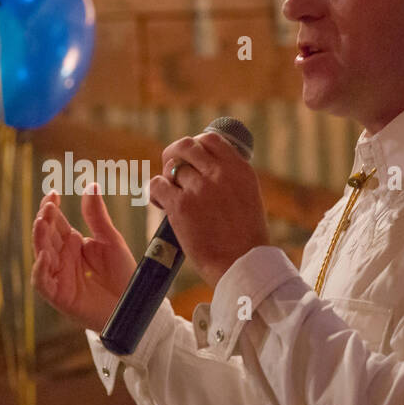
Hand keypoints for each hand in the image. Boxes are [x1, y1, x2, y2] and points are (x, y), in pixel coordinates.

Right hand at [32, 183, 136, 331]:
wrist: (133, 304)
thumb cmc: (122, 273)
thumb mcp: (111, 240)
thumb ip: (97, 216)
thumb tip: (91, 184)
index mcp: (72, 243)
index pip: (55, 222)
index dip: (50, 208)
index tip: (53, 193)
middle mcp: (61, 258)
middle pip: (46, 236)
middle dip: (44, 220)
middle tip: (48, 206)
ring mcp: (58, 276)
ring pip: (41, 255)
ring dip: (39, 240)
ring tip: (42, 223)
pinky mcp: (59, 296)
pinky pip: (42, 283)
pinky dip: (39, 270)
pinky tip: (43, 257)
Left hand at [146, 132, 269, 286]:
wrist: (242, 265)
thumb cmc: (245, 238)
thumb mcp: (248, 197)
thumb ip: (229, 179)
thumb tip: (206, 168)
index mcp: (240, 169)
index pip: (210, 140)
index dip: (195, 145)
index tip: (190, 158)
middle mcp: (220, 173)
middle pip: (187, 146)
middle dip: (174, 154)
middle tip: (170, 169)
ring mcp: (200, 188)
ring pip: (171, 167)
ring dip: (166, 179)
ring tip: (169, 195)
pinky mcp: (181, 205)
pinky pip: (157, 184)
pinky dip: (155, 191)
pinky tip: (160, 202)